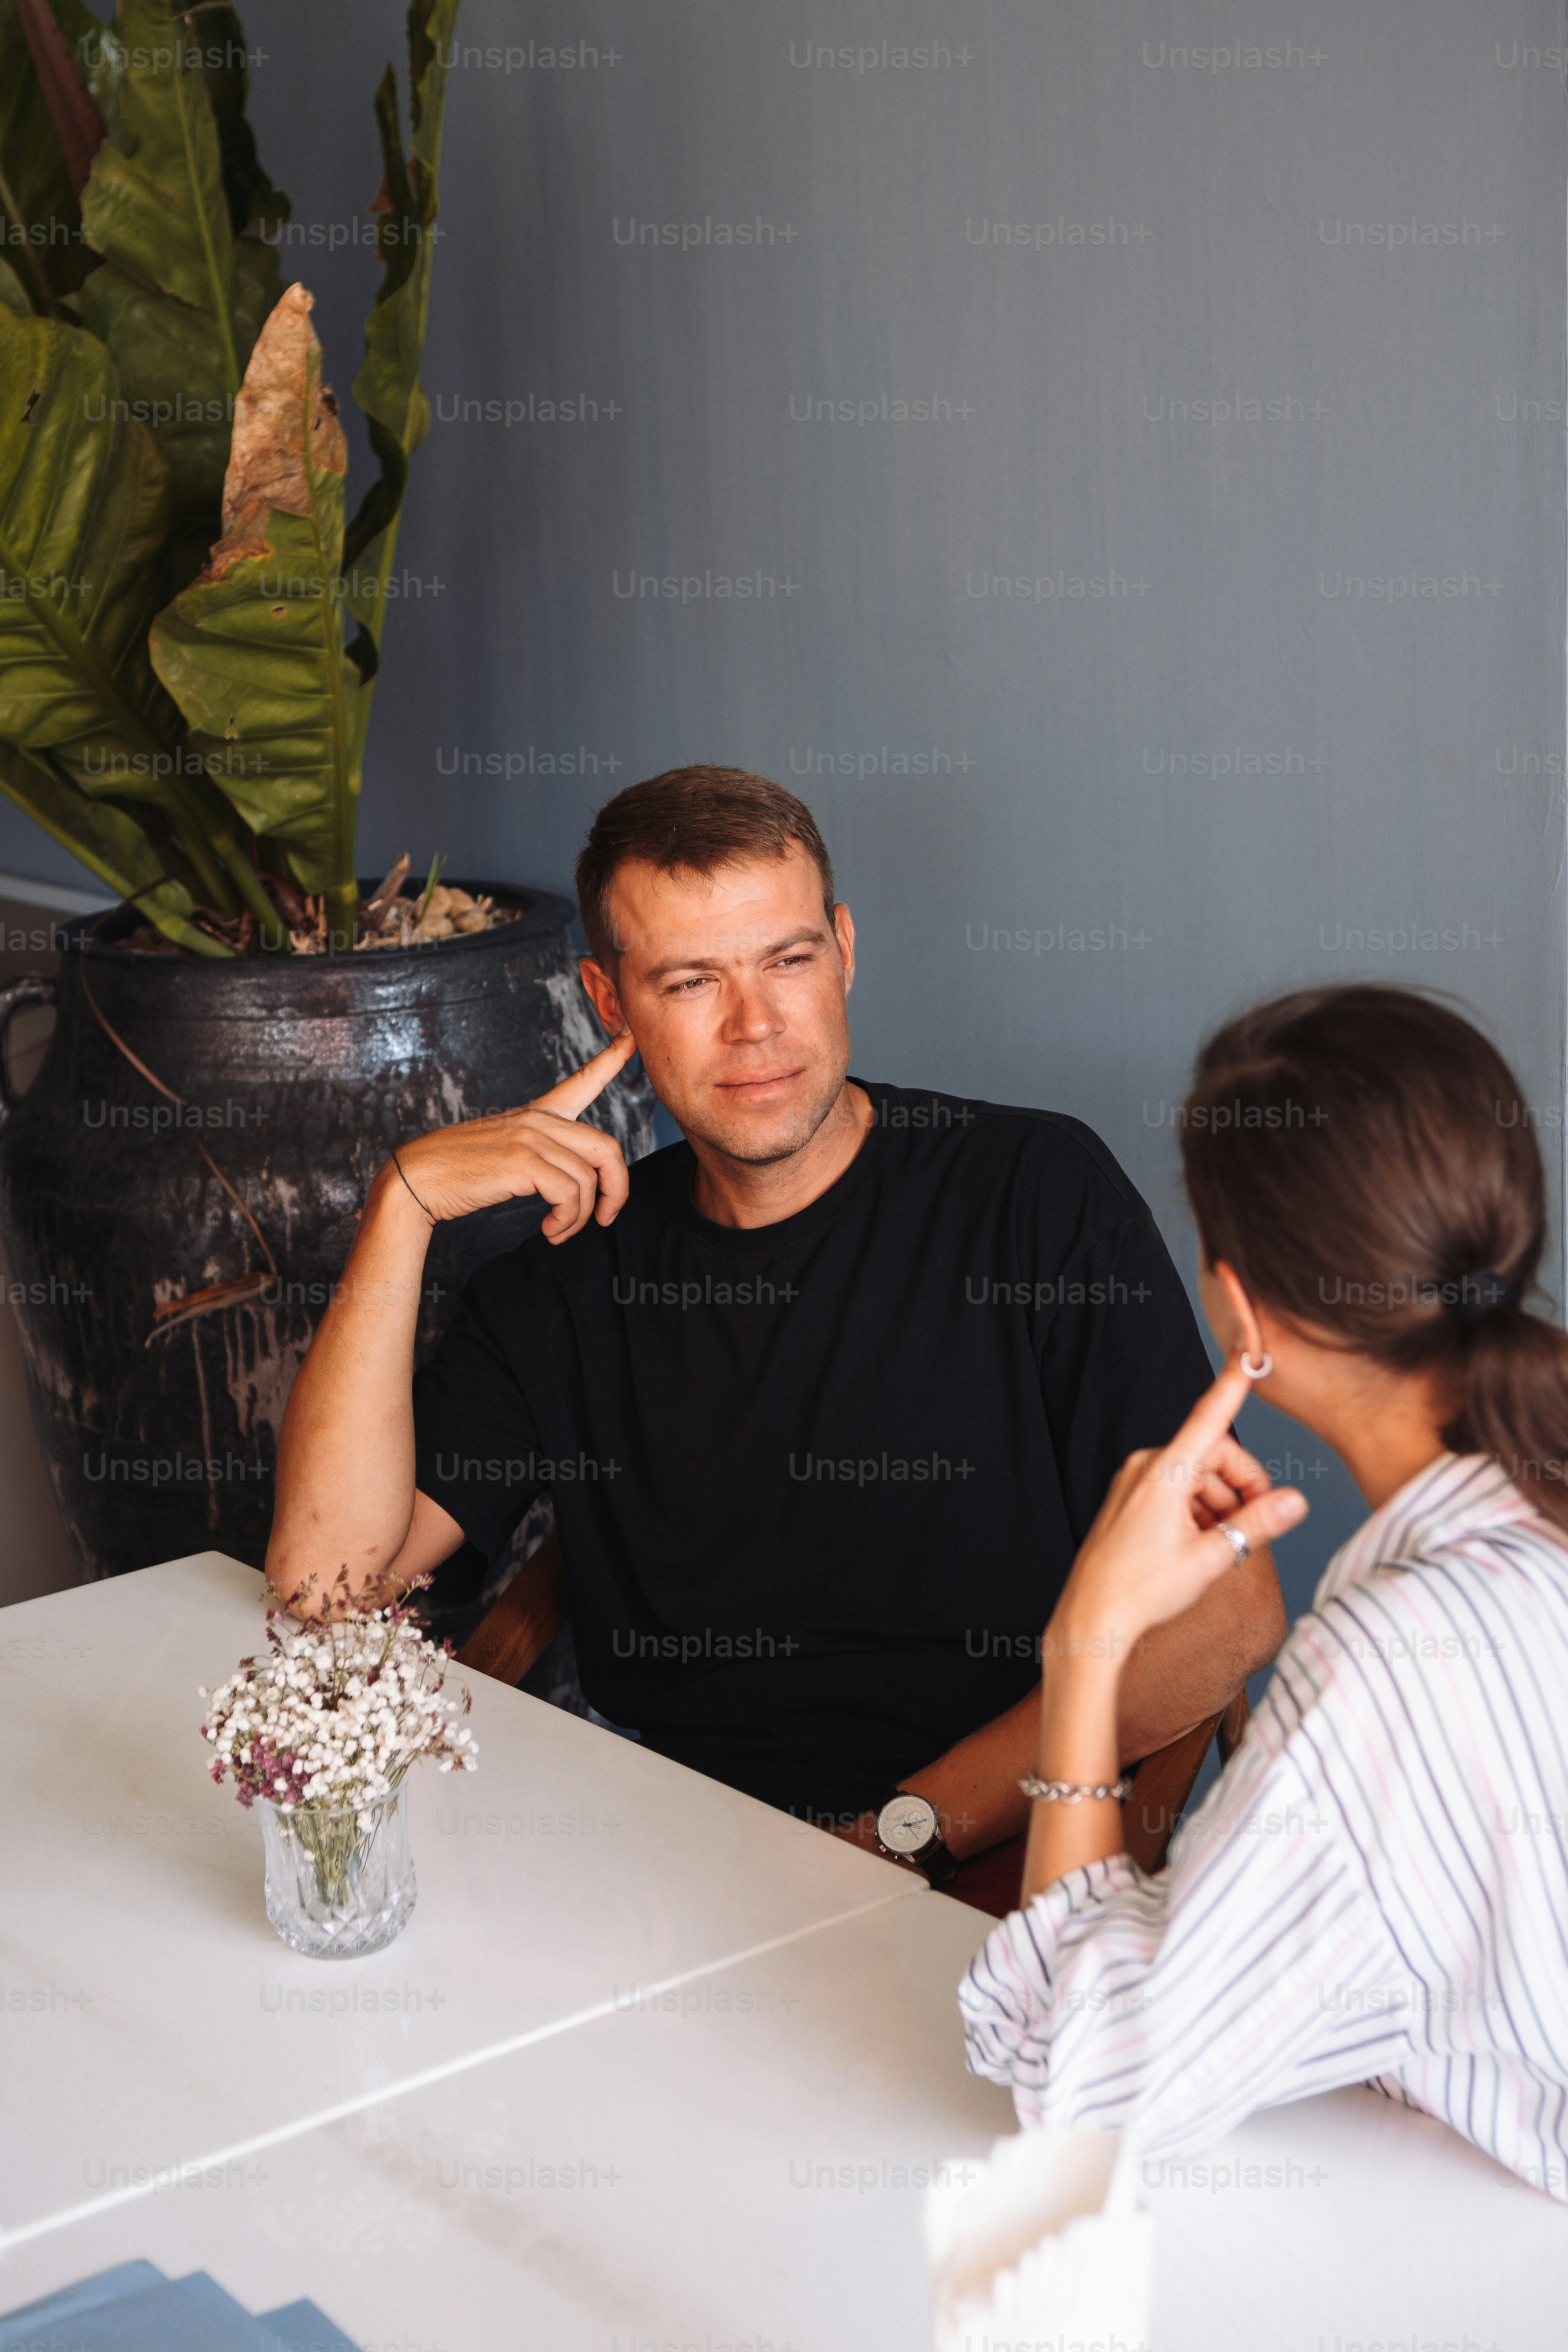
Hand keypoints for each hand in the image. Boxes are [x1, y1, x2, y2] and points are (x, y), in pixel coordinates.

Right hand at [392, 1029, 638, 1241]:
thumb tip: (579, 1188)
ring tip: (559, 1231)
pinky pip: (570, 1195)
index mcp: (538, 1114)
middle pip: (607, 1149)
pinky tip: (550, 1231)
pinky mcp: (523, 1161)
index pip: (583, 1081)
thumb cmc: (460, 1173)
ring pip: (589, 1180)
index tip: (632, 1036)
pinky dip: (566, 1221)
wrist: (418, 1179)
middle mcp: (539, 1121)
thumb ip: (543, 1158)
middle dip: (618, 1190)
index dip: (612, 1059)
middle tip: (605, 1218)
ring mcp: (532, 1137)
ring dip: (580, 1217)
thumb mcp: (507, 1154)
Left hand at [1046, 1359, 1307, 1667]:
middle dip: (1241, 1488)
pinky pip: (1176, 1490)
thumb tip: (1296, 1501)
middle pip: (1213, 1457)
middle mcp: (1146, 1467)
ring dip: (1220, 1504)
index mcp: (1164, 1472)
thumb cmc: (1143, 1589)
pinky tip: (1201, 1545)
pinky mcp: (1128, 1498)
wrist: (1092, 1618)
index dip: (1232, 1386)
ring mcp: (1133, 1482)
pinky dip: (1198, 1510)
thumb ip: (1257, 1524)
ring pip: (1197, 1478)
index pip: (1209, 1418)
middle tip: (1258, 1527)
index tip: (1246, 1356)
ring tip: (1223, 1547)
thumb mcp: (1211, 1557)